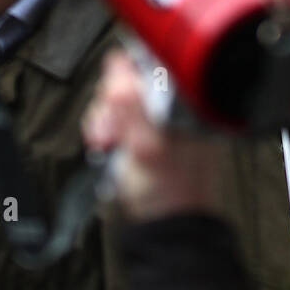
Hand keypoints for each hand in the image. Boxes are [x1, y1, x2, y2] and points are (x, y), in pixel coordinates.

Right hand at [82, 50, 223, 220]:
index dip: (125, 76)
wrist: (167, 227)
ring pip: (118, 97)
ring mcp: (157, 116)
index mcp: (186, 99)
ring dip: (104, 118)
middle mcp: (173, 102)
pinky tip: (105, 145)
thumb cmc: (168, 190)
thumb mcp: (146, 145)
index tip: (112, 99)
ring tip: (106, 143)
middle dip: (109, 104)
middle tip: (108, 132)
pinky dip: (104, 128)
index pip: (151, 63)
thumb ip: (131, 105)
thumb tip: (118, 63)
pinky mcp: (142, 130)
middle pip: (129, 78)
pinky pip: (115, 115)